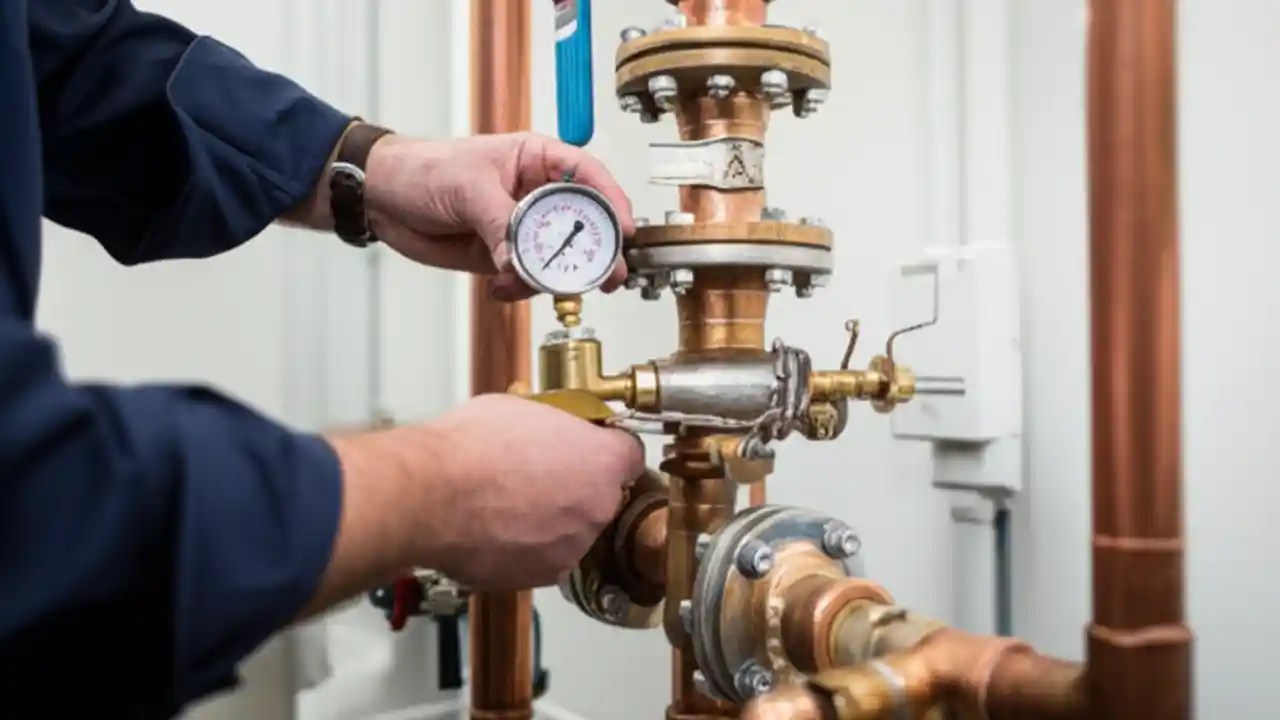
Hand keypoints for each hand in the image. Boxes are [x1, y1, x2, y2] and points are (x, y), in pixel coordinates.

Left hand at [364, 132, 635, 300]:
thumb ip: (501, 221)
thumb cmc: (423, 170)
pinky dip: (518, 287)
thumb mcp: (467, 187)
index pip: (587, 175)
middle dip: (595, 252)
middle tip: (607, 275)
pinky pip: (526, 277)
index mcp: (536, 160)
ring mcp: (521, 227)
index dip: (612, 201)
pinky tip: (499, 286)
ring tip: (524, 281)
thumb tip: (519, 258)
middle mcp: (535, 194)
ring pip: (556, 258)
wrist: (383, 200)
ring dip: (547, 277)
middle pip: (583, 223)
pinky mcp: (502, 254)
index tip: (626, 228)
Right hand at [406, 394, 643, 589]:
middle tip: (536, 472)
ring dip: (549, 520)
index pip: (629, 455)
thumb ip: (550, 423)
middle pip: (600, 497)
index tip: (589, 446)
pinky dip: (523, 547)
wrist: (429, 497)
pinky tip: (493, 526)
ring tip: (506, 502)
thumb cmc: (469, 449)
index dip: (606, 448)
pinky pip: (539, 558)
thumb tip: (545, 426)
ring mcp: (568, 550)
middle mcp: (595, 511)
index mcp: (601, 463)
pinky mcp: (537, 577)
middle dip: (575, 486)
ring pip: (570, 531)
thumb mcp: (518, 409)